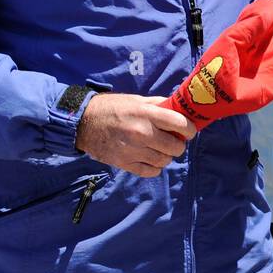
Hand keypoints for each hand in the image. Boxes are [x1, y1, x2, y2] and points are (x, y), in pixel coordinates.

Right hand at [75, 93, 195, 177]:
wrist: (82, 123)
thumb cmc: (112, 108)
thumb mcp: (136, 100)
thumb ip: (159, 105)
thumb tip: (180, 110)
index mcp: (146, 114)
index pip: (180, 124)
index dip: (189, 129)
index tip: (188, 131)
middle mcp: (142, 133)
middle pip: (176, 147)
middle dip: (178, 144)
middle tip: (172, 140)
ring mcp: (133, 150)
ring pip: (165, 161)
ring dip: (166, 156)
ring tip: (159, 149)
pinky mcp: (125, 163)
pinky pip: (151, 171)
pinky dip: (154, 167)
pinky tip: (150, 158)